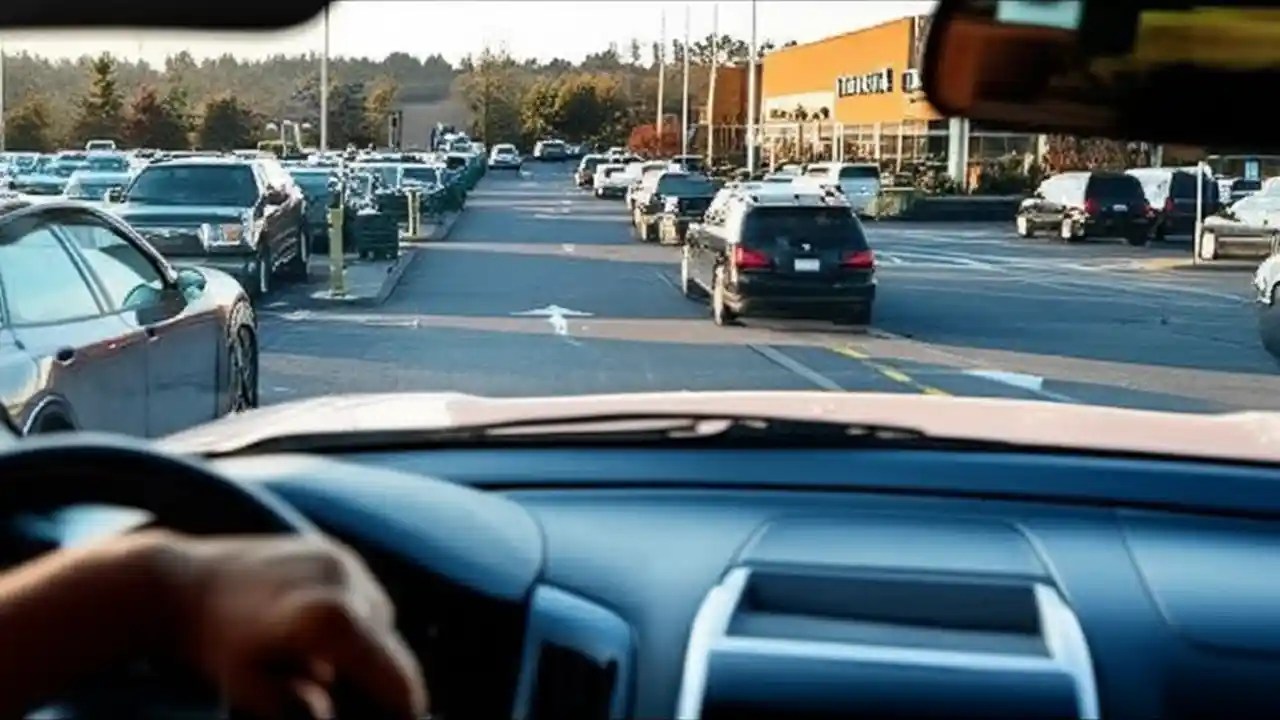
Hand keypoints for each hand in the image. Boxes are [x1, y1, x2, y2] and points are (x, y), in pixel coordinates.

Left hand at [155, 533, 427, 719]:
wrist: (178, 583)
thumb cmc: (213, 646)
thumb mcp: (250, 690)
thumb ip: (299, 710)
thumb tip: (332, 713)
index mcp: (329, 619)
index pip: (398, 679)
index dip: (405, 712)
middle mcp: (346, 581)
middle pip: (393, 653)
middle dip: (383, 686)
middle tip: (352, 703)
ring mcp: (343, 560)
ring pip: (382, 626)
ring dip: (368, 653)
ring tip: (319, 668)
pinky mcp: (336, 550)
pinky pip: (366, 599)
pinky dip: (356, 625)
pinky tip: (315, 638)